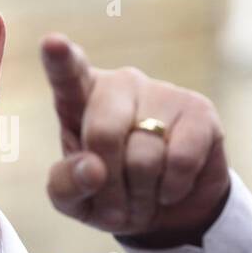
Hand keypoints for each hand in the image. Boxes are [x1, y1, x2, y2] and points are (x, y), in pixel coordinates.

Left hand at [41, 33, 230, 248]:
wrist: (169, 210)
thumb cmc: (111, 195)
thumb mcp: (74, 200)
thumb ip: (66, 185)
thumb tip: (93, 169)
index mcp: (79, 98)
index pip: (66, 74)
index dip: (59, 59)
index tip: (53, 42)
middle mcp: (119, 85)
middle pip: (104, 134)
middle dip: (109, 185)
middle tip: (115, 206)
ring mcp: (161, 92)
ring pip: (144, 157)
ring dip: (141, 195)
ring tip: (143, 196)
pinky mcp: (198, 110)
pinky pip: (181, 160)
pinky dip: (172, 189)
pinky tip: (171, 187)